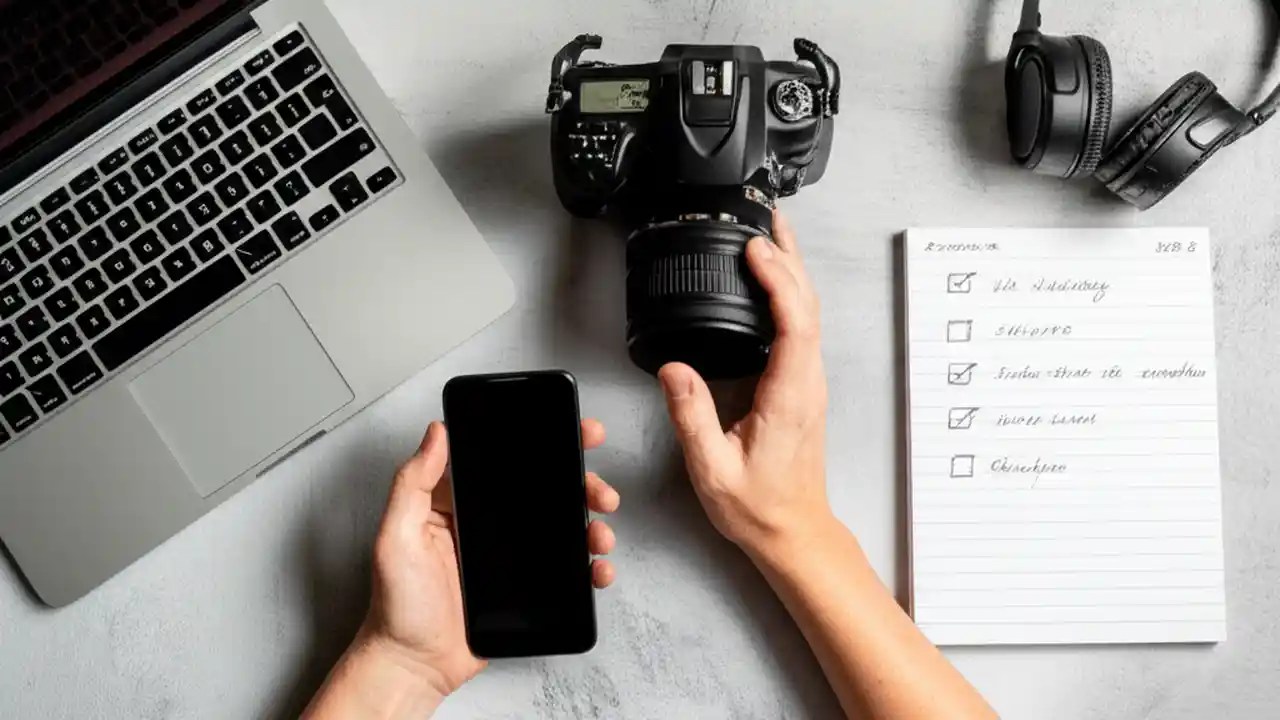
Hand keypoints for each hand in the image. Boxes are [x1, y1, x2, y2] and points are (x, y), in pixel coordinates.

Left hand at [358, 420, 620, 699]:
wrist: (414, 667)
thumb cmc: (396, 607)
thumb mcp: (395, 537)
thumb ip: (412, 482)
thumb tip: (436, 433)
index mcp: (457, 502)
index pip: (504, 461)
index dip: (542, 443)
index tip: (574, 433)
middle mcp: (486, 524)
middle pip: (545, 491)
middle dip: (581, 483)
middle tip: (600, 490)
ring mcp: (510, 556)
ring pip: (562, 527)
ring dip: (591, 524)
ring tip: (601, 534)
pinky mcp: (526, 587)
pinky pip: (566, 570)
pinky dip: (589, 566)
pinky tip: (597, 568)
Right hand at [658, 211, 830, 553]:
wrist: (793, 532)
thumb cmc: (759, 507)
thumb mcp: (713, 469)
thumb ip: (691, 417)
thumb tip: (674, 370)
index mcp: (789, 396)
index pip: (795, 322)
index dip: (778, 279)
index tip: (756, 249)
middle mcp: (806, 383)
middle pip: (808, 306)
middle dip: (790, 258)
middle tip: (767, 220)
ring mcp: (809, 384)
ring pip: (809, 314)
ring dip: (792, 273)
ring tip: (771, 239)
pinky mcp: (802, 387)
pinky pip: (802, 329)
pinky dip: (790, 297)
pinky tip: (774, 286)